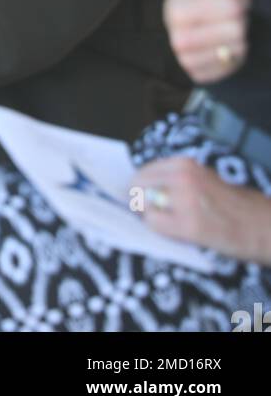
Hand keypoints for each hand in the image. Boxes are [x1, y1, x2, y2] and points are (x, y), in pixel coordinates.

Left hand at [135, 157, 263, 258]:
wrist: (259, 224)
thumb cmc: (230, 204)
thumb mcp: (201, 179)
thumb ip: (174, 179)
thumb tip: (140, 187)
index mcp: (185, 164)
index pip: (143, 172)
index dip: (141, 188)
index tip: (142, 198)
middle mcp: (183, 177)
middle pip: (137, 186)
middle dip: (140, 201)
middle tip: (151, 213)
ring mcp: (186, 200)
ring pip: (143, 205)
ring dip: (149, 214)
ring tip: (168, 222)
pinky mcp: (189, 225)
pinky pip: (155, 223)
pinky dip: (158, 228)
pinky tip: (175, 231)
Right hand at [164, 0, 249, 83]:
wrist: (182, 23)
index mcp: (178, 11)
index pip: (232, 7)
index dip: (237, 0)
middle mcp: (179, 40)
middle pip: (237, 29)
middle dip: (238, 18)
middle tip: (227, 15)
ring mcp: (187, 61)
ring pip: (239, 47)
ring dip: (237, 36)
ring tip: (224, 28)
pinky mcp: (199, 75)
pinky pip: (234, 64)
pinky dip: (233, 53)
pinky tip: (221, 44)